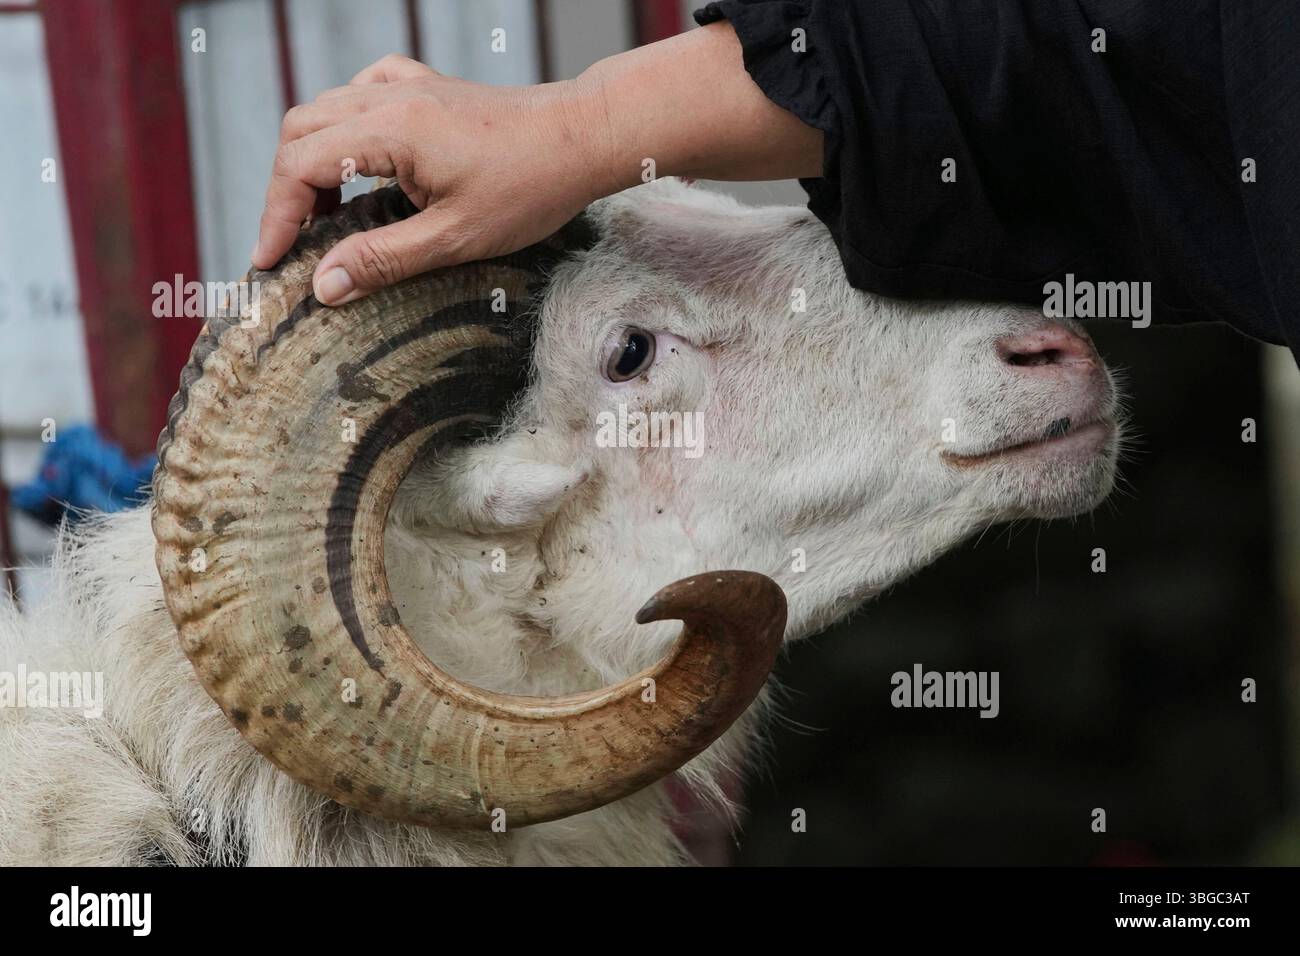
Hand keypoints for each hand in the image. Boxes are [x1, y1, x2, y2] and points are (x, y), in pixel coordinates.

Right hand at [252, 54, 603, 304]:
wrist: (584, 137)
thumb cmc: (531, 187)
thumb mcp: (456, 238)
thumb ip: (384, 259)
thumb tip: (324, 285)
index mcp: (389, 131)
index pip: (298, 166)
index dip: (275, 218)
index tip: (270, 263)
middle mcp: (388, 98)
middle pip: (299, 133)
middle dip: (285, 192)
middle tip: (292, 245)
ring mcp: (407, 87)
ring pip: (325, 111)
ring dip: (311, 161)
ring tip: (322, 216)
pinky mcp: (427, 88)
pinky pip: (362, 93)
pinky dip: (344, 126)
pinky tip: (358, 158)